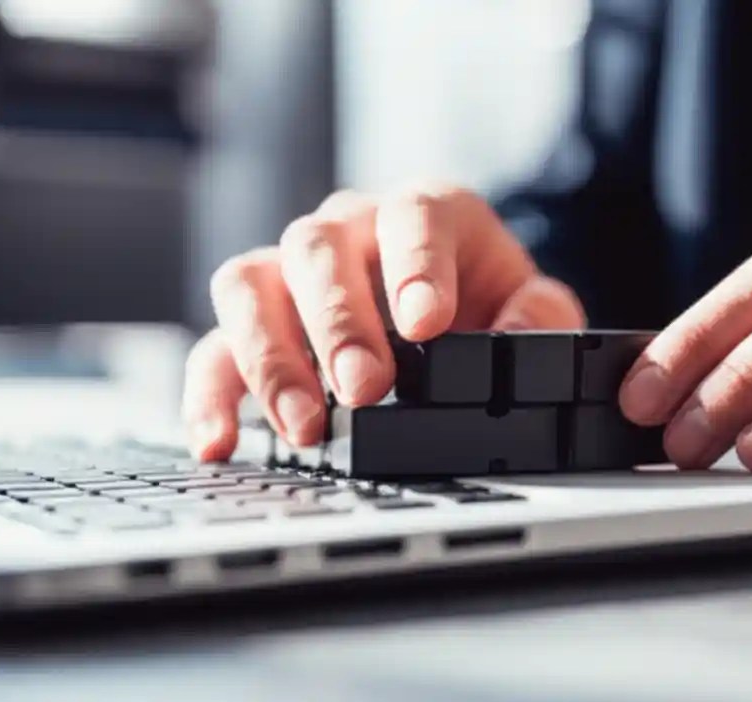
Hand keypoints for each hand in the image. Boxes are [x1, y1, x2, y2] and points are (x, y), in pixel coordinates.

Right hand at [182, 187, 584, 459]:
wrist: (452, 312)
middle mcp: (349, 229)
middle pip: (318, 247)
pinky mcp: (258, 325)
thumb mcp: (532, 303)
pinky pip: (214, 346)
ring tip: (306, 424)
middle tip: (365, 386)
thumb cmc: (488, 300)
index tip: (428, 323)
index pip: (413, 214)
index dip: (415, 265)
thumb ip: (540, 315)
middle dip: (339, 321)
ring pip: (250, 284)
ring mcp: (293, 274)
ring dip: (270, 356)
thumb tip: (518, 339)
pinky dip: (211, 395)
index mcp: (424, 210)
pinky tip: (218, 442)